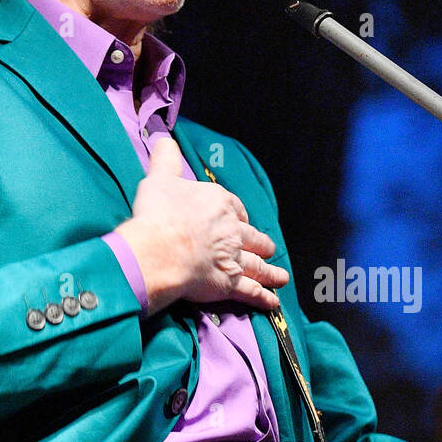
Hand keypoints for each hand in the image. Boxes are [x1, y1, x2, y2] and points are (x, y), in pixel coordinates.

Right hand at [114, 138, 288, 313]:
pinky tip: (273, 302)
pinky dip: (263, 298)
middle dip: (261, 244)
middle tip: (268, 249)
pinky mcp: (229, 283)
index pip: (236, 209)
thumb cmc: (159, 212)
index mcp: (220, 203)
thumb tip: (165, 139)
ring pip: (258, 266)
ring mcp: (234, 258)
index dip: (238, 217)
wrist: (160, 248)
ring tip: (281, 278)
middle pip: (252, 237)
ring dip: (271, 273)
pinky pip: (251, 292)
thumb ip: (165, 160)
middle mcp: (233, 230)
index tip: (239, 221)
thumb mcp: (160, 178)